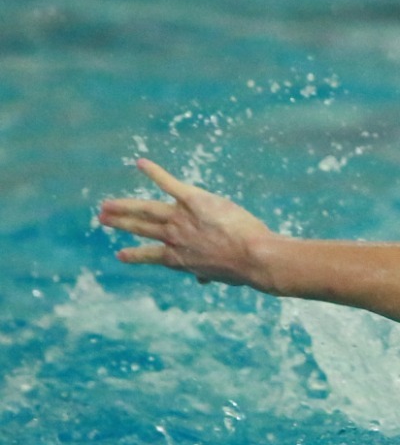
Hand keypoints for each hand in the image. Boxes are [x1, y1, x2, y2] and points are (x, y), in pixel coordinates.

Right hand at [97, 160, 275, 286]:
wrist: (253, 256)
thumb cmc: (241, 269)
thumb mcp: (219, 276)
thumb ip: (206, 274)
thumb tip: (203, 281)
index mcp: (178, 258)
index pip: (151, 255)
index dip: (135, 255)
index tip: (121, 255)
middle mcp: (173, 237)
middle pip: (141, 228)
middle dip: (121, 223)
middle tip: (102, 218)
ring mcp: (181, 218)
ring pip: (145, 209)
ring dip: (124, 206)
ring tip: (106, 204)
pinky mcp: (193, 200)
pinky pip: (169, 183)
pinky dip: (155, 172)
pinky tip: (141, 163)